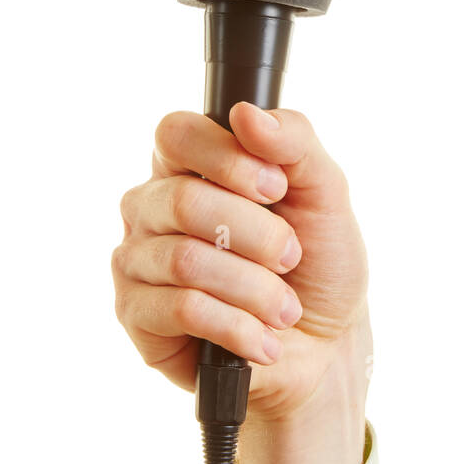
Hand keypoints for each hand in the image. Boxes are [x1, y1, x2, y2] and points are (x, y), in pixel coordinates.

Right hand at [112, 103, 371, 463]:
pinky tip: (262, 339)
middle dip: (256, 234)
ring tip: (284, 308)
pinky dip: (237, 326)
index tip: (277, 188)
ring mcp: (137, 261)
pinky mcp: (137, 316)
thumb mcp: (326, 195)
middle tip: (292, 256)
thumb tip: (247, 114)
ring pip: (184, 259)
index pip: (176, 133)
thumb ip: (294, 143)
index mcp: (189, 166)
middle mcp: (152, 207)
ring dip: (254, 288)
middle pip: (183, 200)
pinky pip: (180, 309)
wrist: (324, 350)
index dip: (227, 158)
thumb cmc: (319, 266)